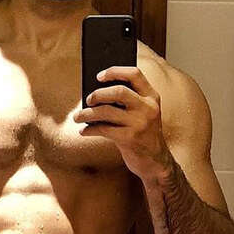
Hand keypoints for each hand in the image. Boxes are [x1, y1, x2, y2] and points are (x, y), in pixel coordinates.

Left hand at [72, 66, 171, 180]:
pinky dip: (90, 129)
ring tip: (77, 117)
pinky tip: (84, 131)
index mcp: (152, 96)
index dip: (115, 71)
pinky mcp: (130, 139)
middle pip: (119, 91)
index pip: (135, 74)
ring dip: (87, 113)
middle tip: (88, 99)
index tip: (98, 76)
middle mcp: (148, 108)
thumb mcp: (143, 113)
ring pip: (107, 111)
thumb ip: (127, 100)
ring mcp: (140, 123)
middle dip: (98, 94)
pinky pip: (104, 129)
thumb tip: (95, 92)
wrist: (155, 162)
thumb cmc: (143, 133)